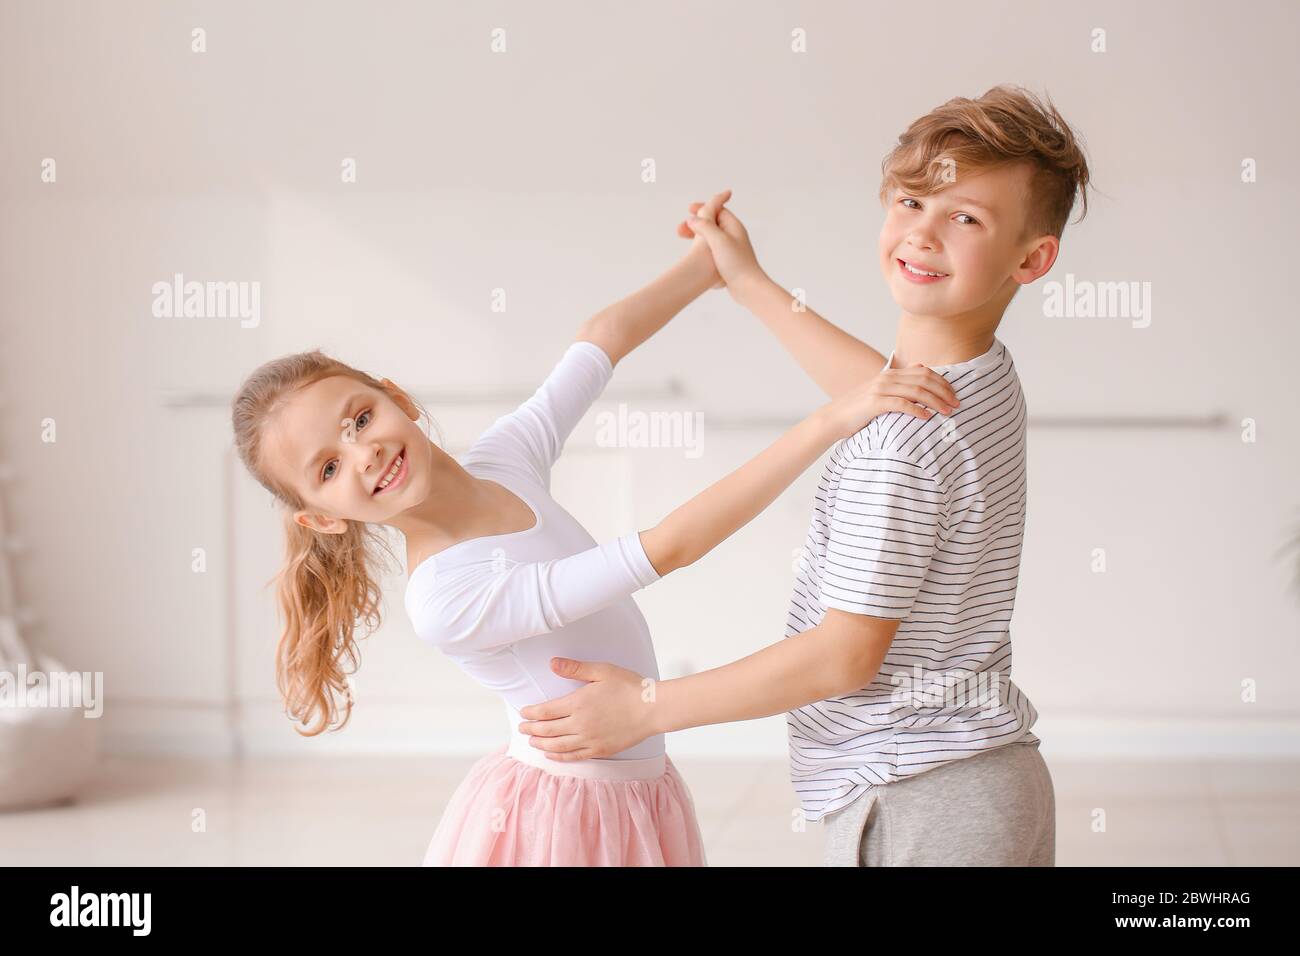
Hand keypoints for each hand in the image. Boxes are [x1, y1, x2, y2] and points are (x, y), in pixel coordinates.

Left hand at [516, 658, 658, 759]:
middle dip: (531, 730)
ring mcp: (589, 740)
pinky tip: (551, 754)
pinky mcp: (599, 750)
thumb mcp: (601, 671)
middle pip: (547, 731)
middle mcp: (580, 724)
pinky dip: (559, 756)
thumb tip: (552, 663)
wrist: (651, 709)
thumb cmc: (628, 687)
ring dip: (541, 744)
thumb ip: (575, 668)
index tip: (523, 713)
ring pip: (557, 746)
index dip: (530, 714)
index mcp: (578, 703)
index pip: (545, 712)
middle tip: (522, 728)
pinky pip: (573, 756)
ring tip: (532, 742)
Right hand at [677, 194, 766, 299]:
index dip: (704, 207)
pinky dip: (700, 247)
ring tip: (683, 240)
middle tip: (680, 229)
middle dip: (696, 224)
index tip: (689, 209)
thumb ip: (705, 226)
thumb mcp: (718, 240)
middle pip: (712, 223)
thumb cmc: (736, 263)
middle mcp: (733, 235)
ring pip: (710, 237)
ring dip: (696, 236)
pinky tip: (693, 254)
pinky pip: (711, 249)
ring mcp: (730, 249)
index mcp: (733, 227)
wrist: (747, 287)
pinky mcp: (727, 261)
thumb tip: (692, 219)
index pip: (718, 210)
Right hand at [824, 363, 960, 439]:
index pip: (924, 372)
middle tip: (957, 405)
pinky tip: (927, 417)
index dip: (943, 382)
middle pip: (924, 380)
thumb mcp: (880, 392)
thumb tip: (921, 369)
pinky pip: (901, 404)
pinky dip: (917, 410)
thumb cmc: (859, 410)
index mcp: (891, 374)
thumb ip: (900, 382)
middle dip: (944, 392)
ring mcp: (880, 389)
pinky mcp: (874, 403)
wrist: (833, 418)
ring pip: (916, 391)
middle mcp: (887, 378)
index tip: (955, 395)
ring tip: (947, 412)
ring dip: (935, 402)